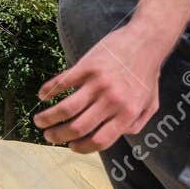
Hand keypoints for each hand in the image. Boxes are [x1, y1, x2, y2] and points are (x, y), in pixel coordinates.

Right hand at [33, 23, 167, 152]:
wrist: (146, 40)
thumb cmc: (148, 75)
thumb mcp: (150, 105)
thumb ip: (136, 125)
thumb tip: (116, 137)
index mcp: (126, 114)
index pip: (99, 141)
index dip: (81, 148)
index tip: (71, 146)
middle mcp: (111, 101)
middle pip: (77, 128)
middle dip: (58, 136)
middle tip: (49, 136)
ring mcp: (97, 83)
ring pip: (65, 109)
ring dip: (47, 118)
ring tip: (39, 121)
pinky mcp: (87, 66)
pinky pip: (62, 83)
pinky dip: (48, 91)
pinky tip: (42, 95)